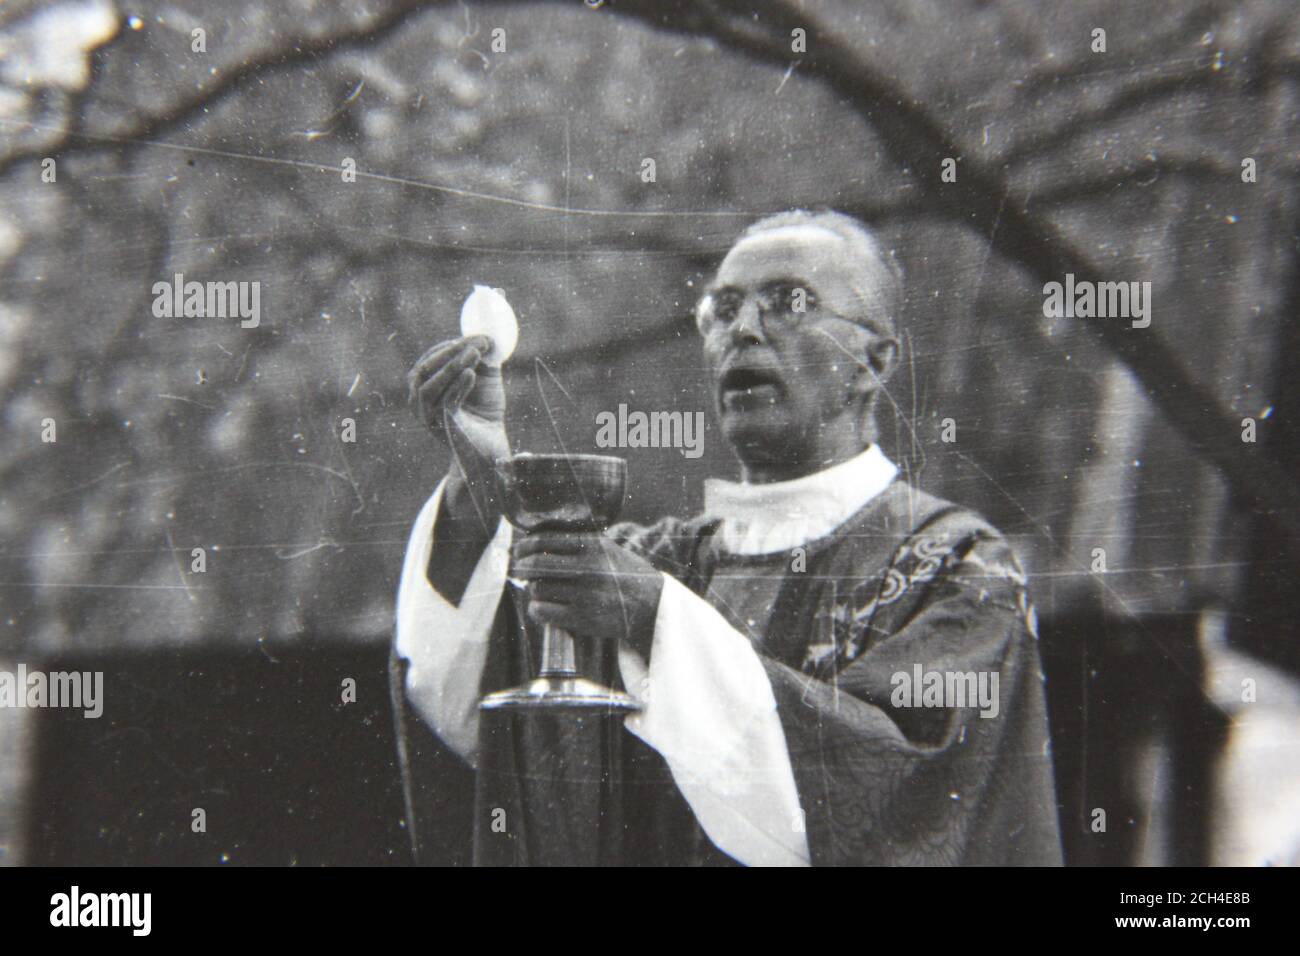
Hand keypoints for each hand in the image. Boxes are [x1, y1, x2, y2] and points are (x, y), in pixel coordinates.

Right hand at [407, 335, 509, 527]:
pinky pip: (445, 404)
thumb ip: (481, 356)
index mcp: (424, 388)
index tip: (471, 335)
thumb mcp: (483, 377)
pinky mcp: (444, 429)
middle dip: (447, 352)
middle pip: (422, 372)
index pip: (427, 361)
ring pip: (428, 388)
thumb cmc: (485, 411)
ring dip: (450, 366)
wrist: (494, 447)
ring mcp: (429, 418)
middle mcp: (419, 404)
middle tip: (473, 341)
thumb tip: (487, 332)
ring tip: (474, 353)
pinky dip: (457, 386)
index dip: (447, 346)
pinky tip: (471, 374)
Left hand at [511, 532, 663, 657]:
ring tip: (538, 590)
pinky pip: (543, 612)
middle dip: (522, 567)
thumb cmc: (624, 574)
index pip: (544, 540)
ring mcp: (584, 594)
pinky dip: (536, 610)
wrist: (651, 606)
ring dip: (532, 590)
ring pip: (538, 589)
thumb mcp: (606, 548)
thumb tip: (535, 540)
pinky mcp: (582, 619)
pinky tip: (541, 608)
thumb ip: (576, 542)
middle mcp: (587, 568)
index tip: (518, 550)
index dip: (524, 546)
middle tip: (520, 569)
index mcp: (592, 546)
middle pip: (536, 565)